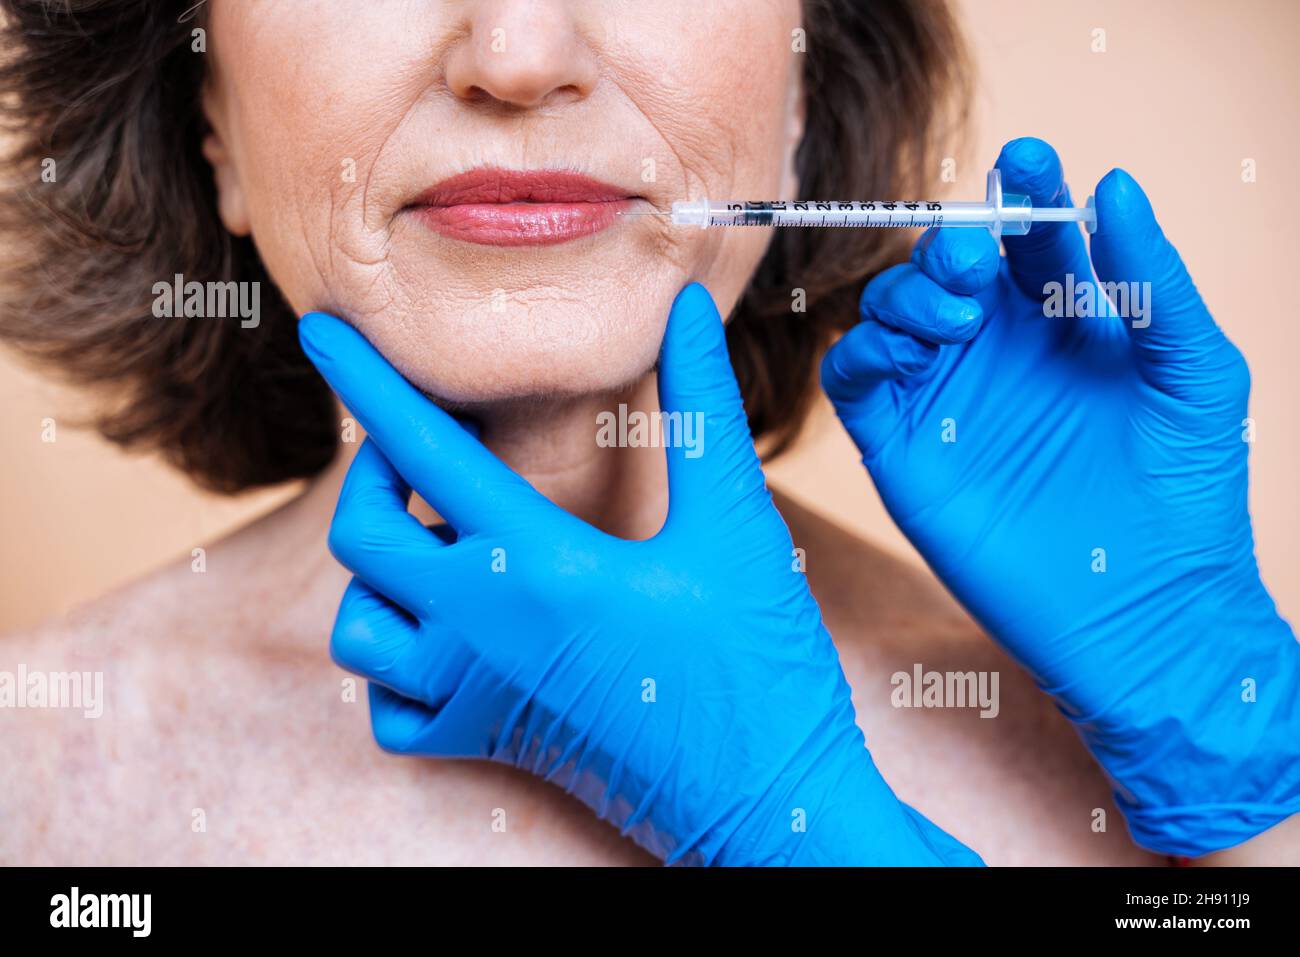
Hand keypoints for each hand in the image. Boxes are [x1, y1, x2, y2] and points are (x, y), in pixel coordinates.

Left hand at [299, 283, 980, 865]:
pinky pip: (390, 711)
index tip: (320, 328)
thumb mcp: (737, 527)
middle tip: (416, 450)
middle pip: (361, 537)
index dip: (367, 379)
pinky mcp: (488, 743)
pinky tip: (447, 635)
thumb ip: (702, 408)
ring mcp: (478, 697)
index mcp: (541, 565)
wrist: (772, 802)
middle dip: (370, 475)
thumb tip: (688, 308)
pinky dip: (395, 667)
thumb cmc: (761, 665)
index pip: (425, 450)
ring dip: (379, 574)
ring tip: (438, 542)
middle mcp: (485, 632)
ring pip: (358, 629)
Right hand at [822, 137, 1299, 855]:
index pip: (1028, 237)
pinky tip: (902, 352)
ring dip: (907, 293)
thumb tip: (1117, 184)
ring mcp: (944, 397)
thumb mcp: (1194, 373)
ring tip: (957, 317)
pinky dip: (862, 351)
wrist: (1144, 612)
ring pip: (890, 311)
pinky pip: (855, 379)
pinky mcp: (901, 448)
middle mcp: (996, 351)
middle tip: (973, 257)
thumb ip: (1154, 282)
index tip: (1030, 161)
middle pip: (943, 266)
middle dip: (949, 244)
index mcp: (1063, 323)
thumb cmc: (1187, 496)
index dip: (1024, 192)